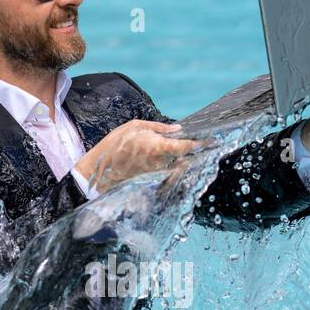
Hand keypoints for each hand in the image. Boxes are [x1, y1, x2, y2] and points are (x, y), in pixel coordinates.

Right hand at [77, 120, 202, 192]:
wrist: (98, 170)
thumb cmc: (114, 145)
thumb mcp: (134, 126)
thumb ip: (158, 128)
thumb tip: (178, 129)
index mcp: (157, 146)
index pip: (185, 147)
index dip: (200, 144)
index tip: (211, 141)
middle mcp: (159, 163)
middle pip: (185, 160)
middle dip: (193, 156)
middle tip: (204, 149)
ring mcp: (156, 175)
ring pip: (178, 170)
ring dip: (183, 164)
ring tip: (187, 158)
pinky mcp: (151, 182)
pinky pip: (167, 177)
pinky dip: (173, 173)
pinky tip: (173, 168)